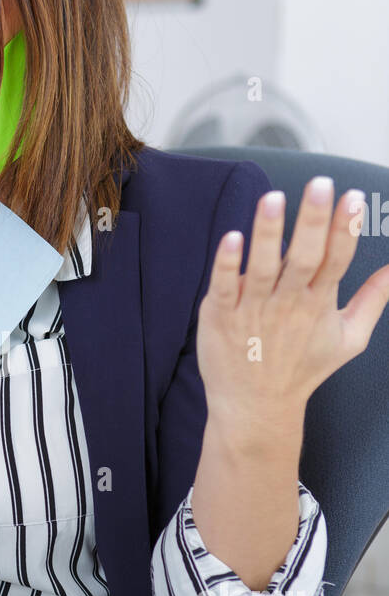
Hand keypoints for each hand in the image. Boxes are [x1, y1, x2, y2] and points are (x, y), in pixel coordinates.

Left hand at [196, 176, 388, 431]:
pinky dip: (227, 264)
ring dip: (267, 233)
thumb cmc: (302, 368)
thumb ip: (373, 299)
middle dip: (312, 222)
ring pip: (262, 267)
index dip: (345, 229)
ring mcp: (253, 310)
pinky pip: (225, 287)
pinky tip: (232, 237)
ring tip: (274, 198)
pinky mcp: (221, 316)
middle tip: (320, 186)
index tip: (352, 198)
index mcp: (320, 303)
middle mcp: (288, 304)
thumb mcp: (348, 337)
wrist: (256, 408)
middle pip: (303, 258)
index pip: (337, 260)